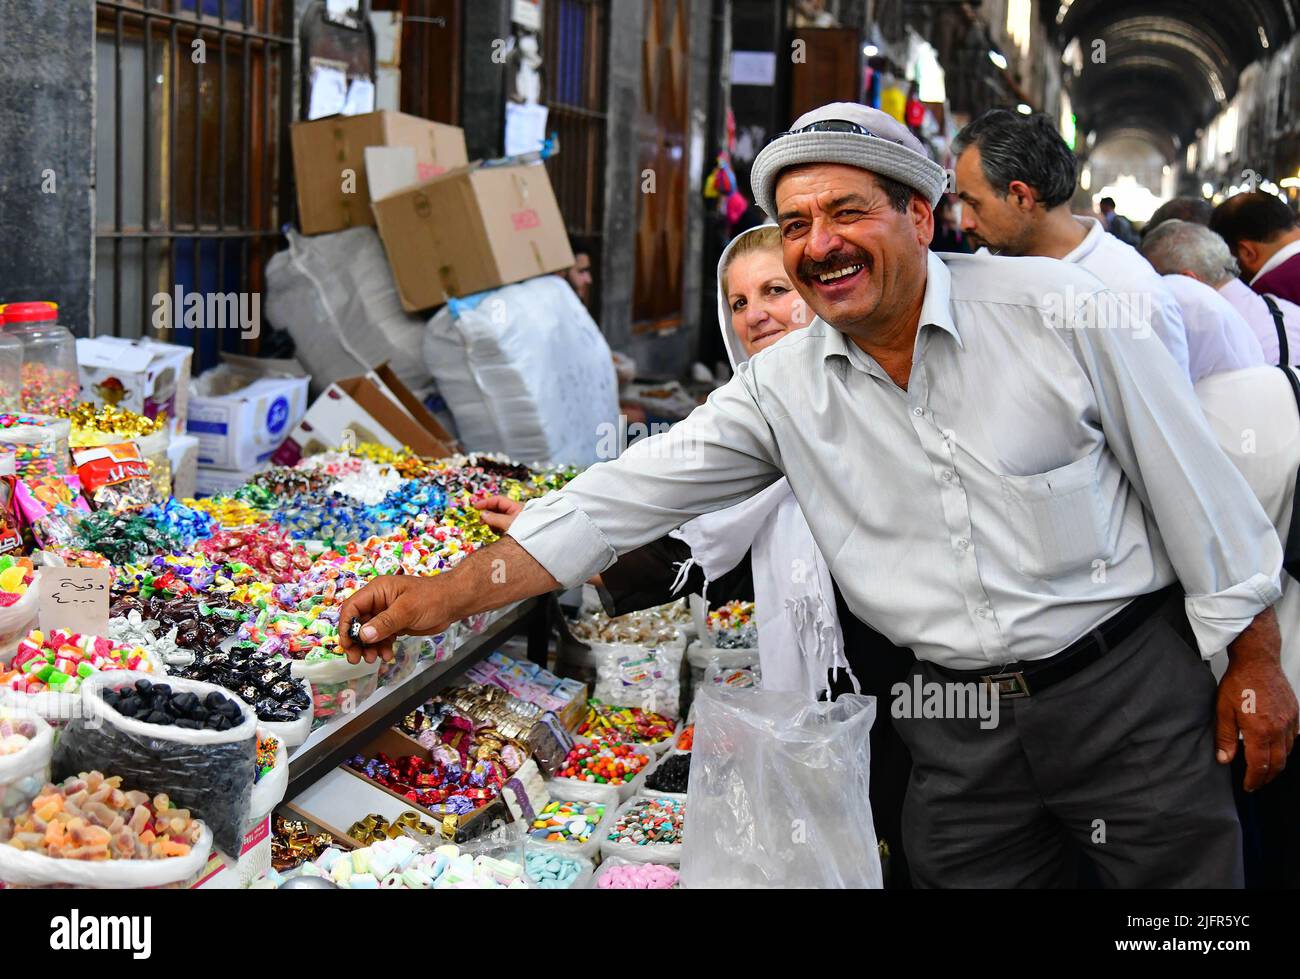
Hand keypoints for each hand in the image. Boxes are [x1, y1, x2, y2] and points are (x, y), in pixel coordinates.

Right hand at [338, 575, 454, 664]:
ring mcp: (386, 613)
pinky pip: (381, 637)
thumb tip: (363, 635)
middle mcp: (378, 601)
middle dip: (356, 641)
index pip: (352, 607)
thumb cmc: (432, 598)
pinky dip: (381, 647)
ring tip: (373, 659)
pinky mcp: (395, 624)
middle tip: (356, 658)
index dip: (346, 625)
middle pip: (357, 622)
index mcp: (377, 590)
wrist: (452, 603)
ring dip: (369, 647)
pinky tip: (386, 655)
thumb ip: (385, 623)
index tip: (347, 644)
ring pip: (369, 632)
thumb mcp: (407, 610)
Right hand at [475, 495, 523, 533]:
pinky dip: (496, 528)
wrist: (536, 543)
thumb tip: (483, 514)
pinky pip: (500, 526)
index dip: (486, 502)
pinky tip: (497, 533)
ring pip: (497, 518)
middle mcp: (514, 512)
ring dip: (492, 523)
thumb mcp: (508, 524)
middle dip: (488, 514)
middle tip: (480, 520)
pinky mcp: (511, 529)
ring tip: (494, 529)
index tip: (476, 507)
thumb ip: (495, 518)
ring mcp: (512, 521)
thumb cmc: (526, 531)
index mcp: (515, 507)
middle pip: (496, 509)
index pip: (498, 500)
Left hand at [1215, 611, 1297, 790]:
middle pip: (1278, 763)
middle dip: (1267, 777)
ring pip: (1288, 752)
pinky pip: (1293, 738)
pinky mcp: (1295, 714)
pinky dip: (1285, 749)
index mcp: (1260, 730)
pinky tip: (1275, 749)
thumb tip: (1224, 759)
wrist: (1258, 661)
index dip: (1254, 779)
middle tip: (1257, 783)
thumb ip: (1224, 737)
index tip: (1248, 786)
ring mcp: (1290, 722)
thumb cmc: (1239, 682)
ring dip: (1277, 764)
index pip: (1259, 765)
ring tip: (1265, 769)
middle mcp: (1279, 729)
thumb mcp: (1223, 710)